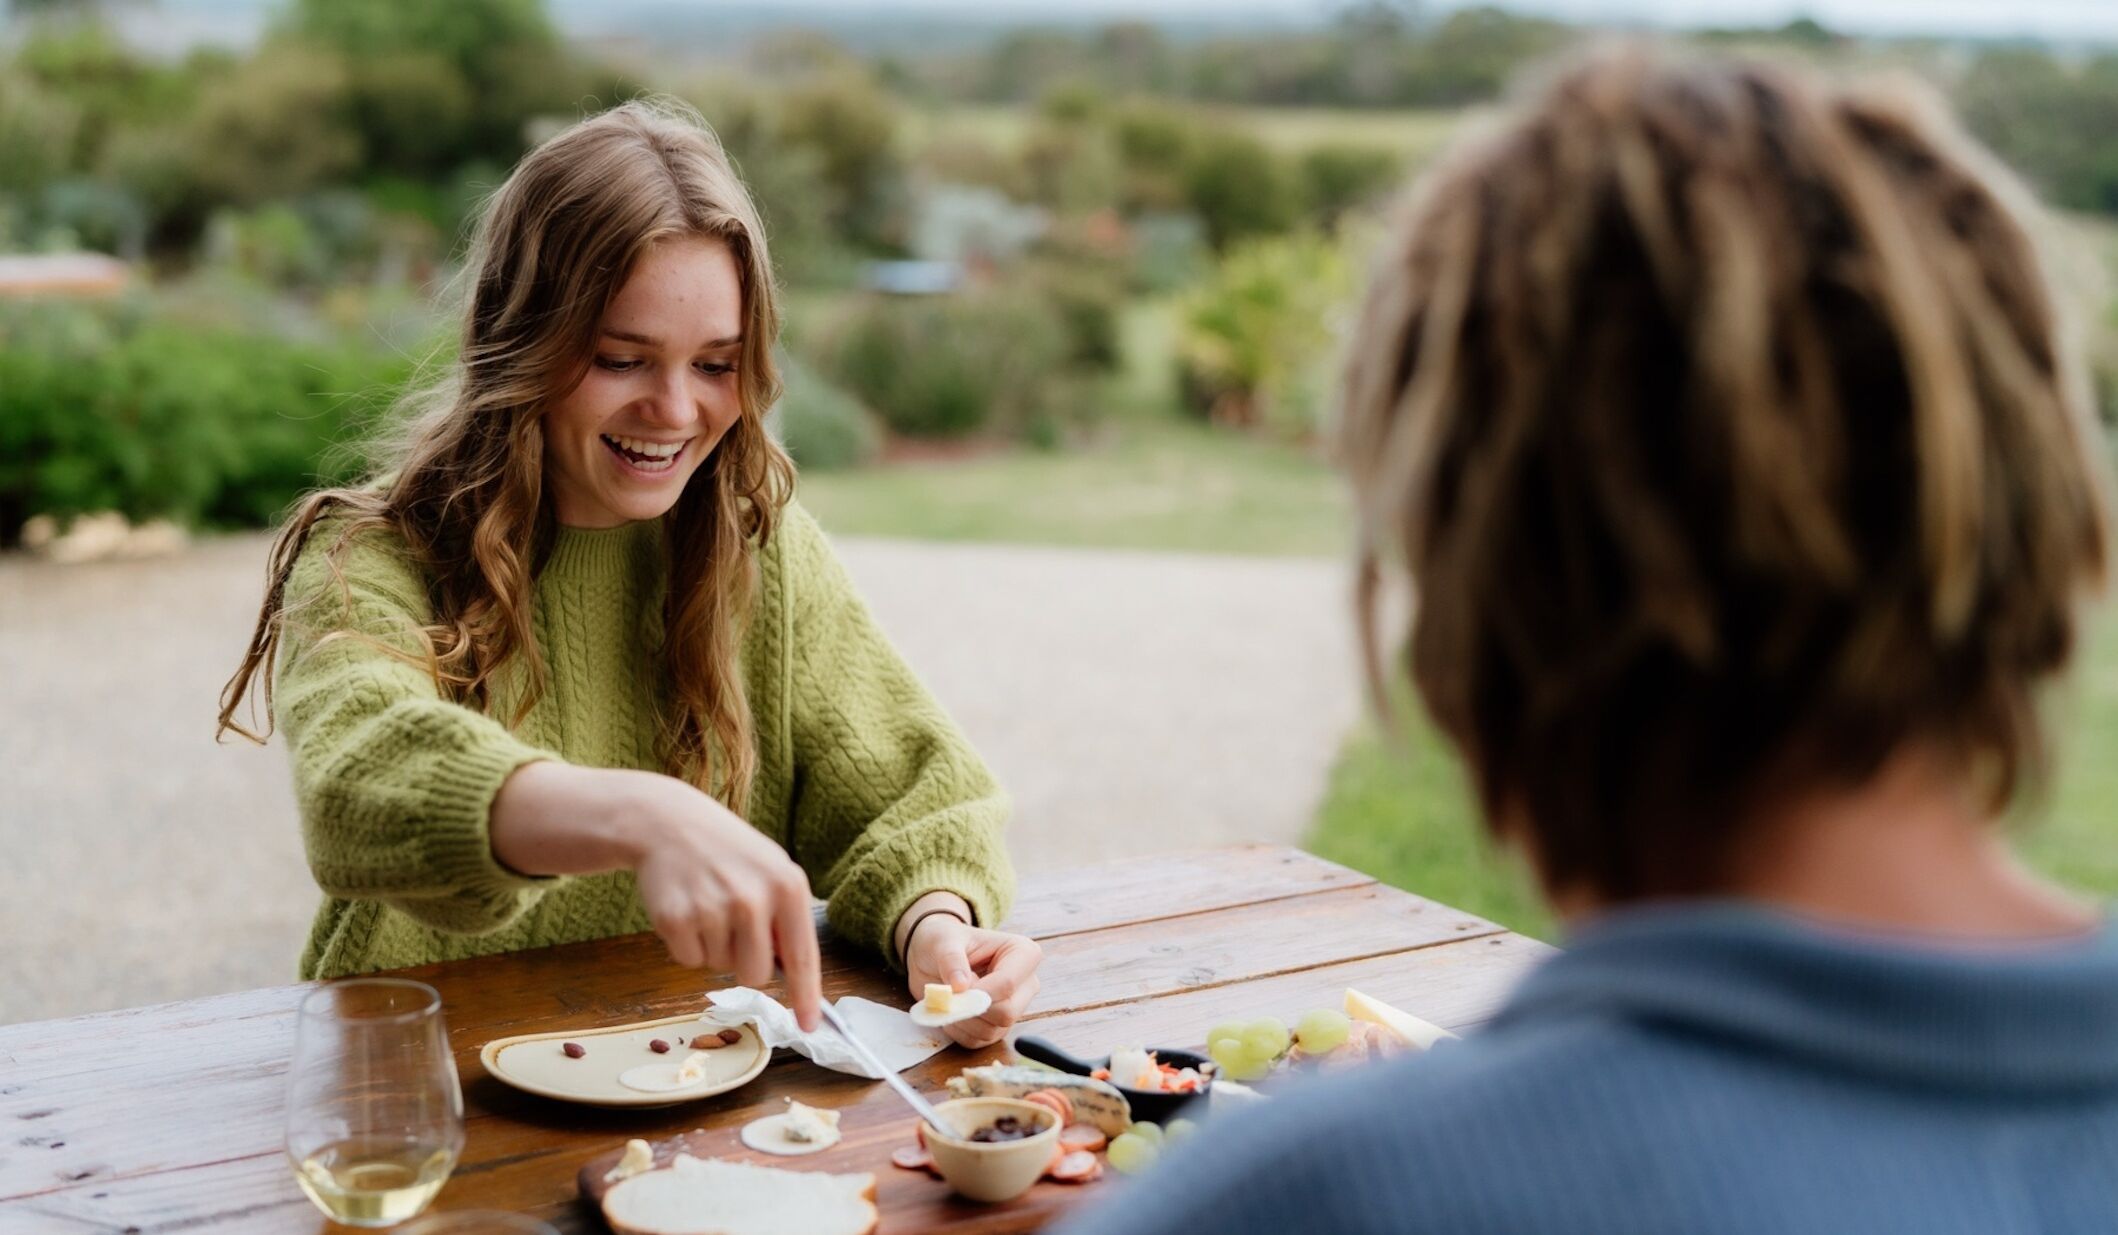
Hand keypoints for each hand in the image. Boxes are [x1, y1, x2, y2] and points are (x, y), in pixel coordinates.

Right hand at [624, 774, 823, 1031]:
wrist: (670, 824)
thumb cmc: (730, 854)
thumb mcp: (772, 871)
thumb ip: (787, 919)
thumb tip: (795, 974)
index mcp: (787, 886)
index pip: (803, 956)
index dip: (806, 996)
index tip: (810, 1026)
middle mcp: (753, 899)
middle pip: (757, 974)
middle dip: (746, 962)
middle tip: (734, 924)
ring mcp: (713, 909)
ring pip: (720, 968)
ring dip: (714, 946)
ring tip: (708, 904)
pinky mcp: (675, 919)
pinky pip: (688, 961)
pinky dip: (686, 945)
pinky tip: (686, 909)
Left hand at [904, 914, 1042, 1048]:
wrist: (932, 956)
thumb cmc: (944, 941)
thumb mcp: (944, 941)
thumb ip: (952, 961)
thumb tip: (960, 986)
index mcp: (1023, 953)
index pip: (1008, 983)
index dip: (979, 993)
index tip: (954, 990)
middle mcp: (1026, 983)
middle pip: (1007, 1012)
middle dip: (971, 1009)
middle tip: (947, 996)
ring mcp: (1014, 1007)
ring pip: (993, 1030)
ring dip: (962, 1021)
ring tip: (946, 1000)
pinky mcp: (998, 1027)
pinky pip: (980, 1042)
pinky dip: (958, 1031)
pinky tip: (950, 1012)